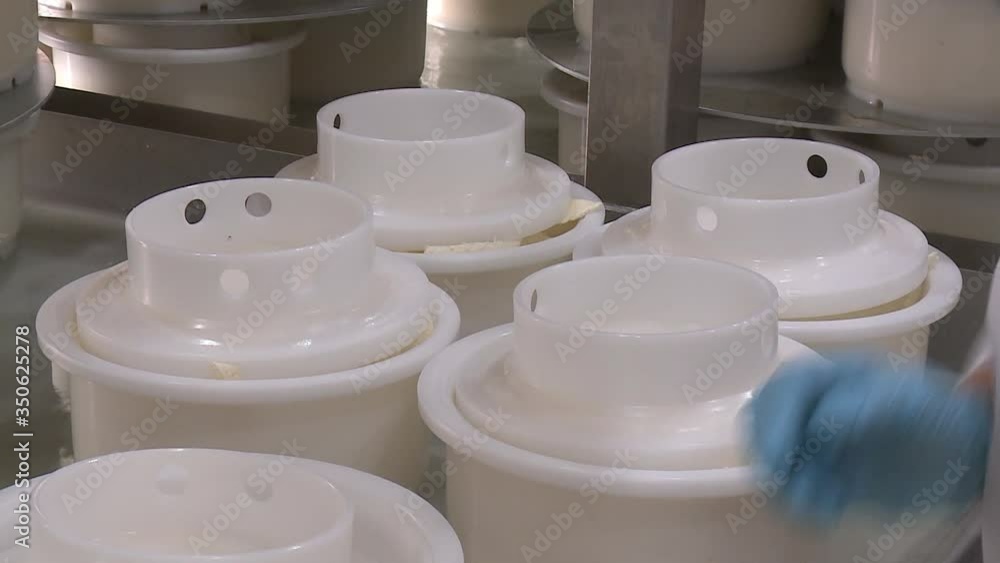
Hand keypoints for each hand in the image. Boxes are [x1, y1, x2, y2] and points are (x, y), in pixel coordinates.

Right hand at [748, 355, 991, 523]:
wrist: (964, 456)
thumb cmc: (939, 416)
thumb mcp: (905, 400)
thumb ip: (862, 405)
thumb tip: (821, 422)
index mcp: (831, 378)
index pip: (784, 388)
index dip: (774, 418)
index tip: (779, 453)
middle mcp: (815, 407)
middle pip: (764, 420)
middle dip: (769, 449)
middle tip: (783, 477)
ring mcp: (816, 442)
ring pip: (774, 458)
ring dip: (786, 481)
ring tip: (820, 498)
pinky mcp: (824, 475)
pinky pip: (795, 489)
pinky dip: (804, 503)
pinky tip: (830, 507)